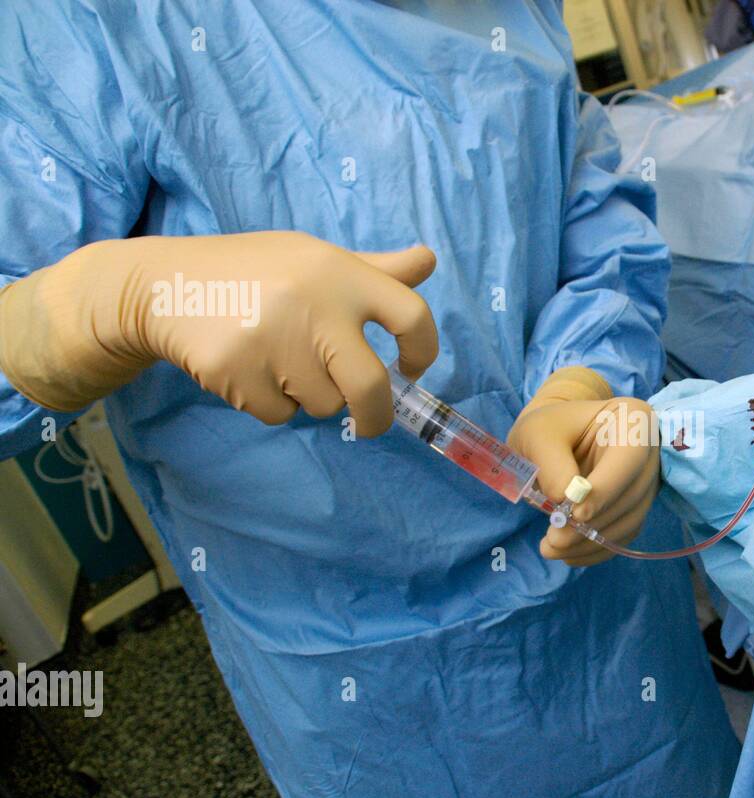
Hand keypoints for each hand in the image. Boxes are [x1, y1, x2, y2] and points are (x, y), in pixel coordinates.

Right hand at [0, 231, 437, 435]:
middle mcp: (315, 306)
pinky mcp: (240, 373)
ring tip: (277, 358)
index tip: (412, 367)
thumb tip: (428, 260)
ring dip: (309, 395)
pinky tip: (249, 368)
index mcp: (341, 273)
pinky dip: (272, 403)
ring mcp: (276, 342)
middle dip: (377, 417)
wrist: (163, 284)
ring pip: (323, 404)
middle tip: (370, 422)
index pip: (411, 316)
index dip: (424, 350)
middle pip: (371, 387)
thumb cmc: (254, 272)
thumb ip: (374, 270)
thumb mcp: (314, 257)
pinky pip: (281, 414)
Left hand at [508, 368, 659, 566]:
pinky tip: (568, 555)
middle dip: (592, 524)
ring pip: (629, 521)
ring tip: (551, 549)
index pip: (629, 458)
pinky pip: (623, 535)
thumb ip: (551, 464)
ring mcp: (646, 483)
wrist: (554, 438)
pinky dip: (596, 550)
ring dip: (591, 542)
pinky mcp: (635, 508)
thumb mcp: (538, 434)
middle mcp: (648, 453)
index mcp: (632, 420)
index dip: (606, 489)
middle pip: (632, 495)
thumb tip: (565, 499)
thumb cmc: (547, 429)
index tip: (575, 515)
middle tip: (552, 541)